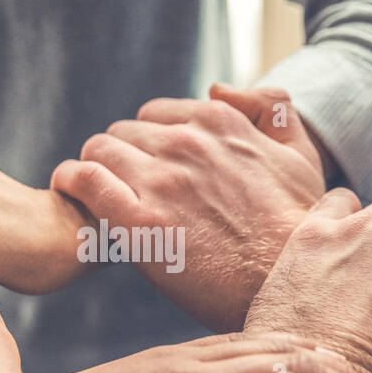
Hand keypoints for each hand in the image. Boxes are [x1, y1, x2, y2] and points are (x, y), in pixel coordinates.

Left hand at [51, 85, 328, 331]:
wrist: (289, 283)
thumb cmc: (298, 227)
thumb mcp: (301, 154)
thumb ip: (269, 109)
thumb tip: (217, 89)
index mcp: (219, 122)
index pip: (155, 115)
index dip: (148, 144)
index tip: (148, 170)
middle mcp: (186, 143)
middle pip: (123, 133)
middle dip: (121, 159)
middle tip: (124, 192)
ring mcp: (161, 180)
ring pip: (98, 151)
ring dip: (94, 170)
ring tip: (98, 198)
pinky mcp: (140, 222)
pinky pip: (83, 179)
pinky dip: (71, 181)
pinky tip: (71, 192)